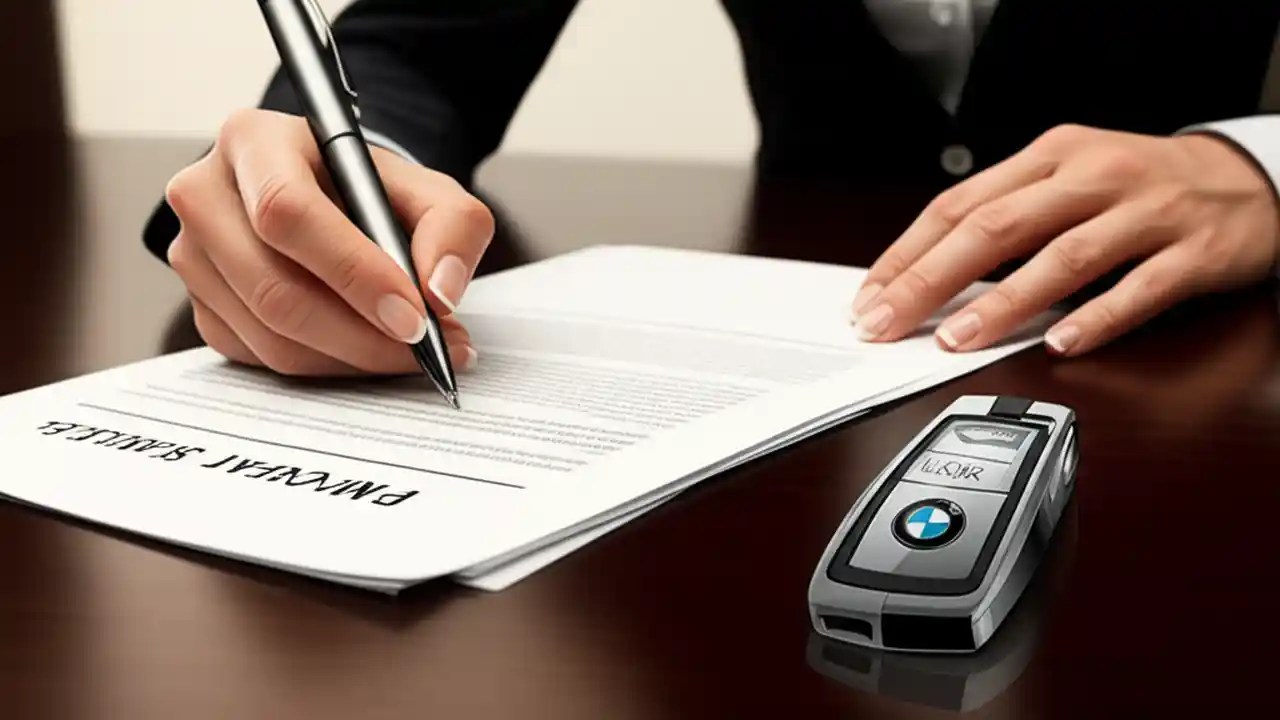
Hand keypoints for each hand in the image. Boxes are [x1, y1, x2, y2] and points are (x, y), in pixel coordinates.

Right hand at [164, 109, 491, 375]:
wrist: (333, 201)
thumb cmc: (373, 191)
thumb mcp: (430, 189)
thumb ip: (454, 227)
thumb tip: (440, 293)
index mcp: (254, 141)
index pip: (287, 210)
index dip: (353, 271)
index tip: (414, 316)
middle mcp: (205, 194)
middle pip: (272, 286)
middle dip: (361, 333)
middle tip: (426, 348)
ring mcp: (193, 256)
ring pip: (270, 335)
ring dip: (353, 357)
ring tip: (414, 352)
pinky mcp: (204, 308)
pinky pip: (263, 359)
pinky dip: (328, 366)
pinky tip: (370, 351)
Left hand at [851, 124, 1279, 355]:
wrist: (1248, 178)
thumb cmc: (1139, 187)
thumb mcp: (1068, 181)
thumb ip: (1007, 218)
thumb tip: (927, 275)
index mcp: (1051, 157)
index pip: (961, 204)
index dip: (909, 253)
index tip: (871, 297)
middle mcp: (1093, 177)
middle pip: (997, 227)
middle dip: (932, 279)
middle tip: (888, 322)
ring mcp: (1147, 212)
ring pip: (1064, 257)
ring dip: (1002, 302)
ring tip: (956, 339)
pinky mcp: (1194, 251)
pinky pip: (1141, 288)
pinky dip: (1098, 318)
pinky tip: (1061, 343)